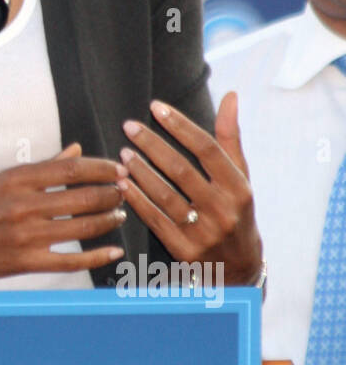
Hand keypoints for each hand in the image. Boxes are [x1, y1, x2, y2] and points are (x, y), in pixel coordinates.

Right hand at [0, 143, 127, 287]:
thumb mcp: (0, 180)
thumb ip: (41, 167)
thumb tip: (73, 151)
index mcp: (16, 180)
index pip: (70, 169)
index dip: (100, 168)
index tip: (116, 168)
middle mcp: (23, 206)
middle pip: (81, 196)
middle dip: (110, 192)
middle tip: (124, 190)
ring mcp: (26, 236)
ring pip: (81, 226)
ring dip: (106, 219)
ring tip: (118, 213)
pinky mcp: (27, 262)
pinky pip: (71, 260)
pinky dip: (96, 256)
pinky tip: (112, 250)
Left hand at [116, 95, 261, 284]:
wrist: (239, 268)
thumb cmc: (236, 211)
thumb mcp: (240, 177)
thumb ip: (230, 138)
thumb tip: (230, 96)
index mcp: (239, 187)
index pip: (207, 149)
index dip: (180, 126)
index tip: (156, 107)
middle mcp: (223, 210)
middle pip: (181, 170)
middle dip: (152, 145)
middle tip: (129, 127)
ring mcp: (203, 232)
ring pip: (165, 196)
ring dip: (140, 172)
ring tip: (123, 153)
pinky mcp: (184, 251)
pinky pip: (155, 220)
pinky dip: (137, 200)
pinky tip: (123, 183)